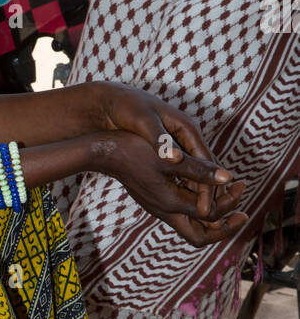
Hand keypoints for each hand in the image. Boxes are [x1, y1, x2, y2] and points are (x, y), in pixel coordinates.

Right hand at [96, 131, 247, 247]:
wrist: (103, 151)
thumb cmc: (133, 152)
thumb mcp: (169, 159)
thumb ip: (199, 170)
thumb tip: (228, 176)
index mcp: (170, 203)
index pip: (209, 216)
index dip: (230, 204)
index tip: (241, 185)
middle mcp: (165, 211)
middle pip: (199, 236)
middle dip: (223, 227)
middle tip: (241, 212)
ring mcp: (158, 207)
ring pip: (191, 224)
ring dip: (213, 214)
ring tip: (229, 193)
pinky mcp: (155, 198)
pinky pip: (182, 211)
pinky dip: (198, 203)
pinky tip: (206, 186)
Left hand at [97, 84, 225, 211]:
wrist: (111, 100)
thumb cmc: (127, 108)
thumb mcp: (143, 123)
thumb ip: (160, 140)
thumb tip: (176, 159)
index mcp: (186, 127)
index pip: (206, 160)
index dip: (208, 185)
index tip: (206, 209)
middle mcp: (186, 135)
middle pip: (205, 167)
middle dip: (208, 191)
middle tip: (208, 218)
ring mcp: (178, 141)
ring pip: (194, 170)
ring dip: (197, 190)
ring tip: (199, 216)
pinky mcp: (167, 147)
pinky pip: (182, 169)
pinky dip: (184, 184)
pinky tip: (180, 202)